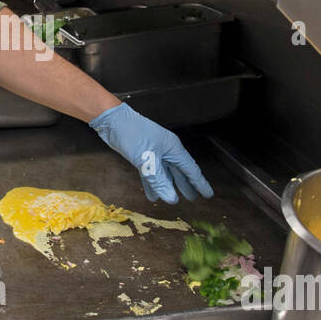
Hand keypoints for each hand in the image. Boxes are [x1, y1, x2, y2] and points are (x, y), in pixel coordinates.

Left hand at [89, 104, 213, 203]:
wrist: (112, 121)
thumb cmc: (131, 133)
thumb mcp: (146, 160)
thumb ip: (159, 180)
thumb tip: (171, 198)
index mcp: (173, 149)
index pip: (191, 169)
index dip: (200, 183)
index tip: (208, 194)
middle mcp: (166, 150)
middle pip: (180, 171)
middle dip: (187, 185)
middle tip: (194, 198)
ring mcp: (154, 152)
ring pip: (166, 173)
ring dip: (170, 186)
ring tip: (175, 199)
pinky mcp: (142, 154)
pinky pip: (151, 173)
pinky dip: (153, 183)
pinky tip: (153, 194)